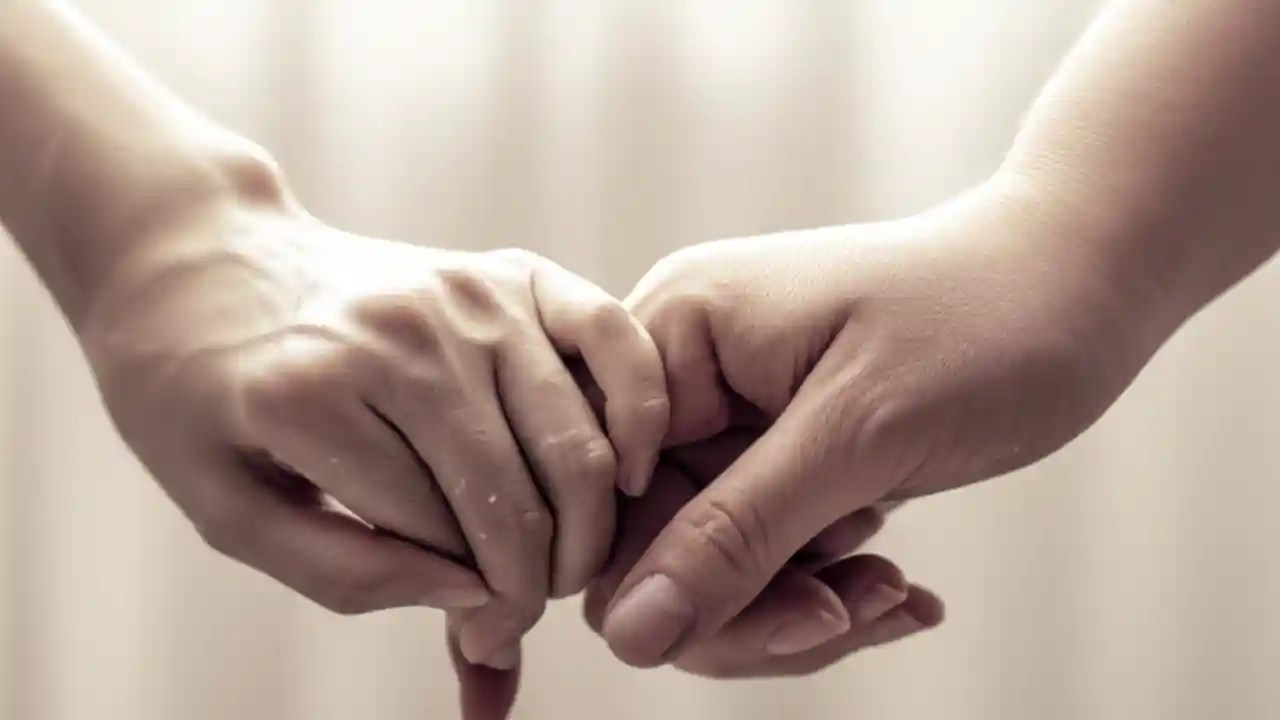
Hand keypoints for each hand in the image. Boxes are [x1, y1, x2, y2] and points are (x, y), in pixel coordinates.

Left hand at [79, 185, 668, 668]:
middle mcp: (401, 335)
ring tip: (560, 562)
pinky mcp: (508, 269)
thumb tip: (476, 606)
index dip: (477, 610)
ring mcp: (465, 292)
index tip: (483, 644)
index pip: (441, 539)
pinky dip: (641, 407)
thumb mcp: (231, 512)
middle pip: (519, 498)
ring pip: (574, 440)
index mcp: (309, 397)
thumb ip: (346, 574)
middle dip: (538, 582)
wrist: (207, 268)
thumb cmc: (206, 401)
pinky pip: (611, 335)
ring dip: (586, 526)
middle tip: (523, 613)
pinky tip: (629, 468)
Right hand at [599, 175, 1145, 665]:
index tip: (787, 605)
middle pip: (652, 545)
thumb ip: (735, 535)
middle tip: (846, 611)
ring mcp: (733, 417)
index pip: (607, 493)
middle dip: (749, 601)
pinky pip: (765, 552)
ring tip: (893, 590)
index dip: (667, 574)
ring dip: (799, 601)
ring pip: (710, 565)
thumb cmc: (983, 324)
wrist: (1081, 283)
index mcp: (677, 332)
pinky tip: (902, 590)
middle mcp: (688, 374)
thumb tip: (628, 637)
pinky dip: (829, 585)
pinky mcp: (780, 452)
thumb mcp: (858, 435)